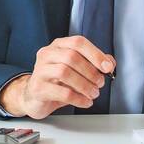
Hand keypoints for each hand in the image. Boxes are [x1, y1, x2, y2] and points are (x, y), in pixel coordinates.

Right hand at [0, 35, 115, 118]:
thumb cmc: (57, 82)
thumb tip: (109, 63)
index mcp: (58, 46)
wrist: (34, 97)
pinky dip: (78, 98)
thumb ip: (93, 63)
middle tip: (100, 83)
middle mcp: (47, 54)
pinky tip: (85, 102)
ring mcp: (40, 70)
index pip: (78, 42)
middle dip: (91, 71)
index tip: (107, 67)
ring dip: (84, 85)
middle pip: (71, 56)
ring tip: (93, 93)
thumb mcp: (76, 70)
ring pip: (64, 72)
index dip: (95, 54)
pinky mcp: (38, 88)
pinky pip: (61, 92)